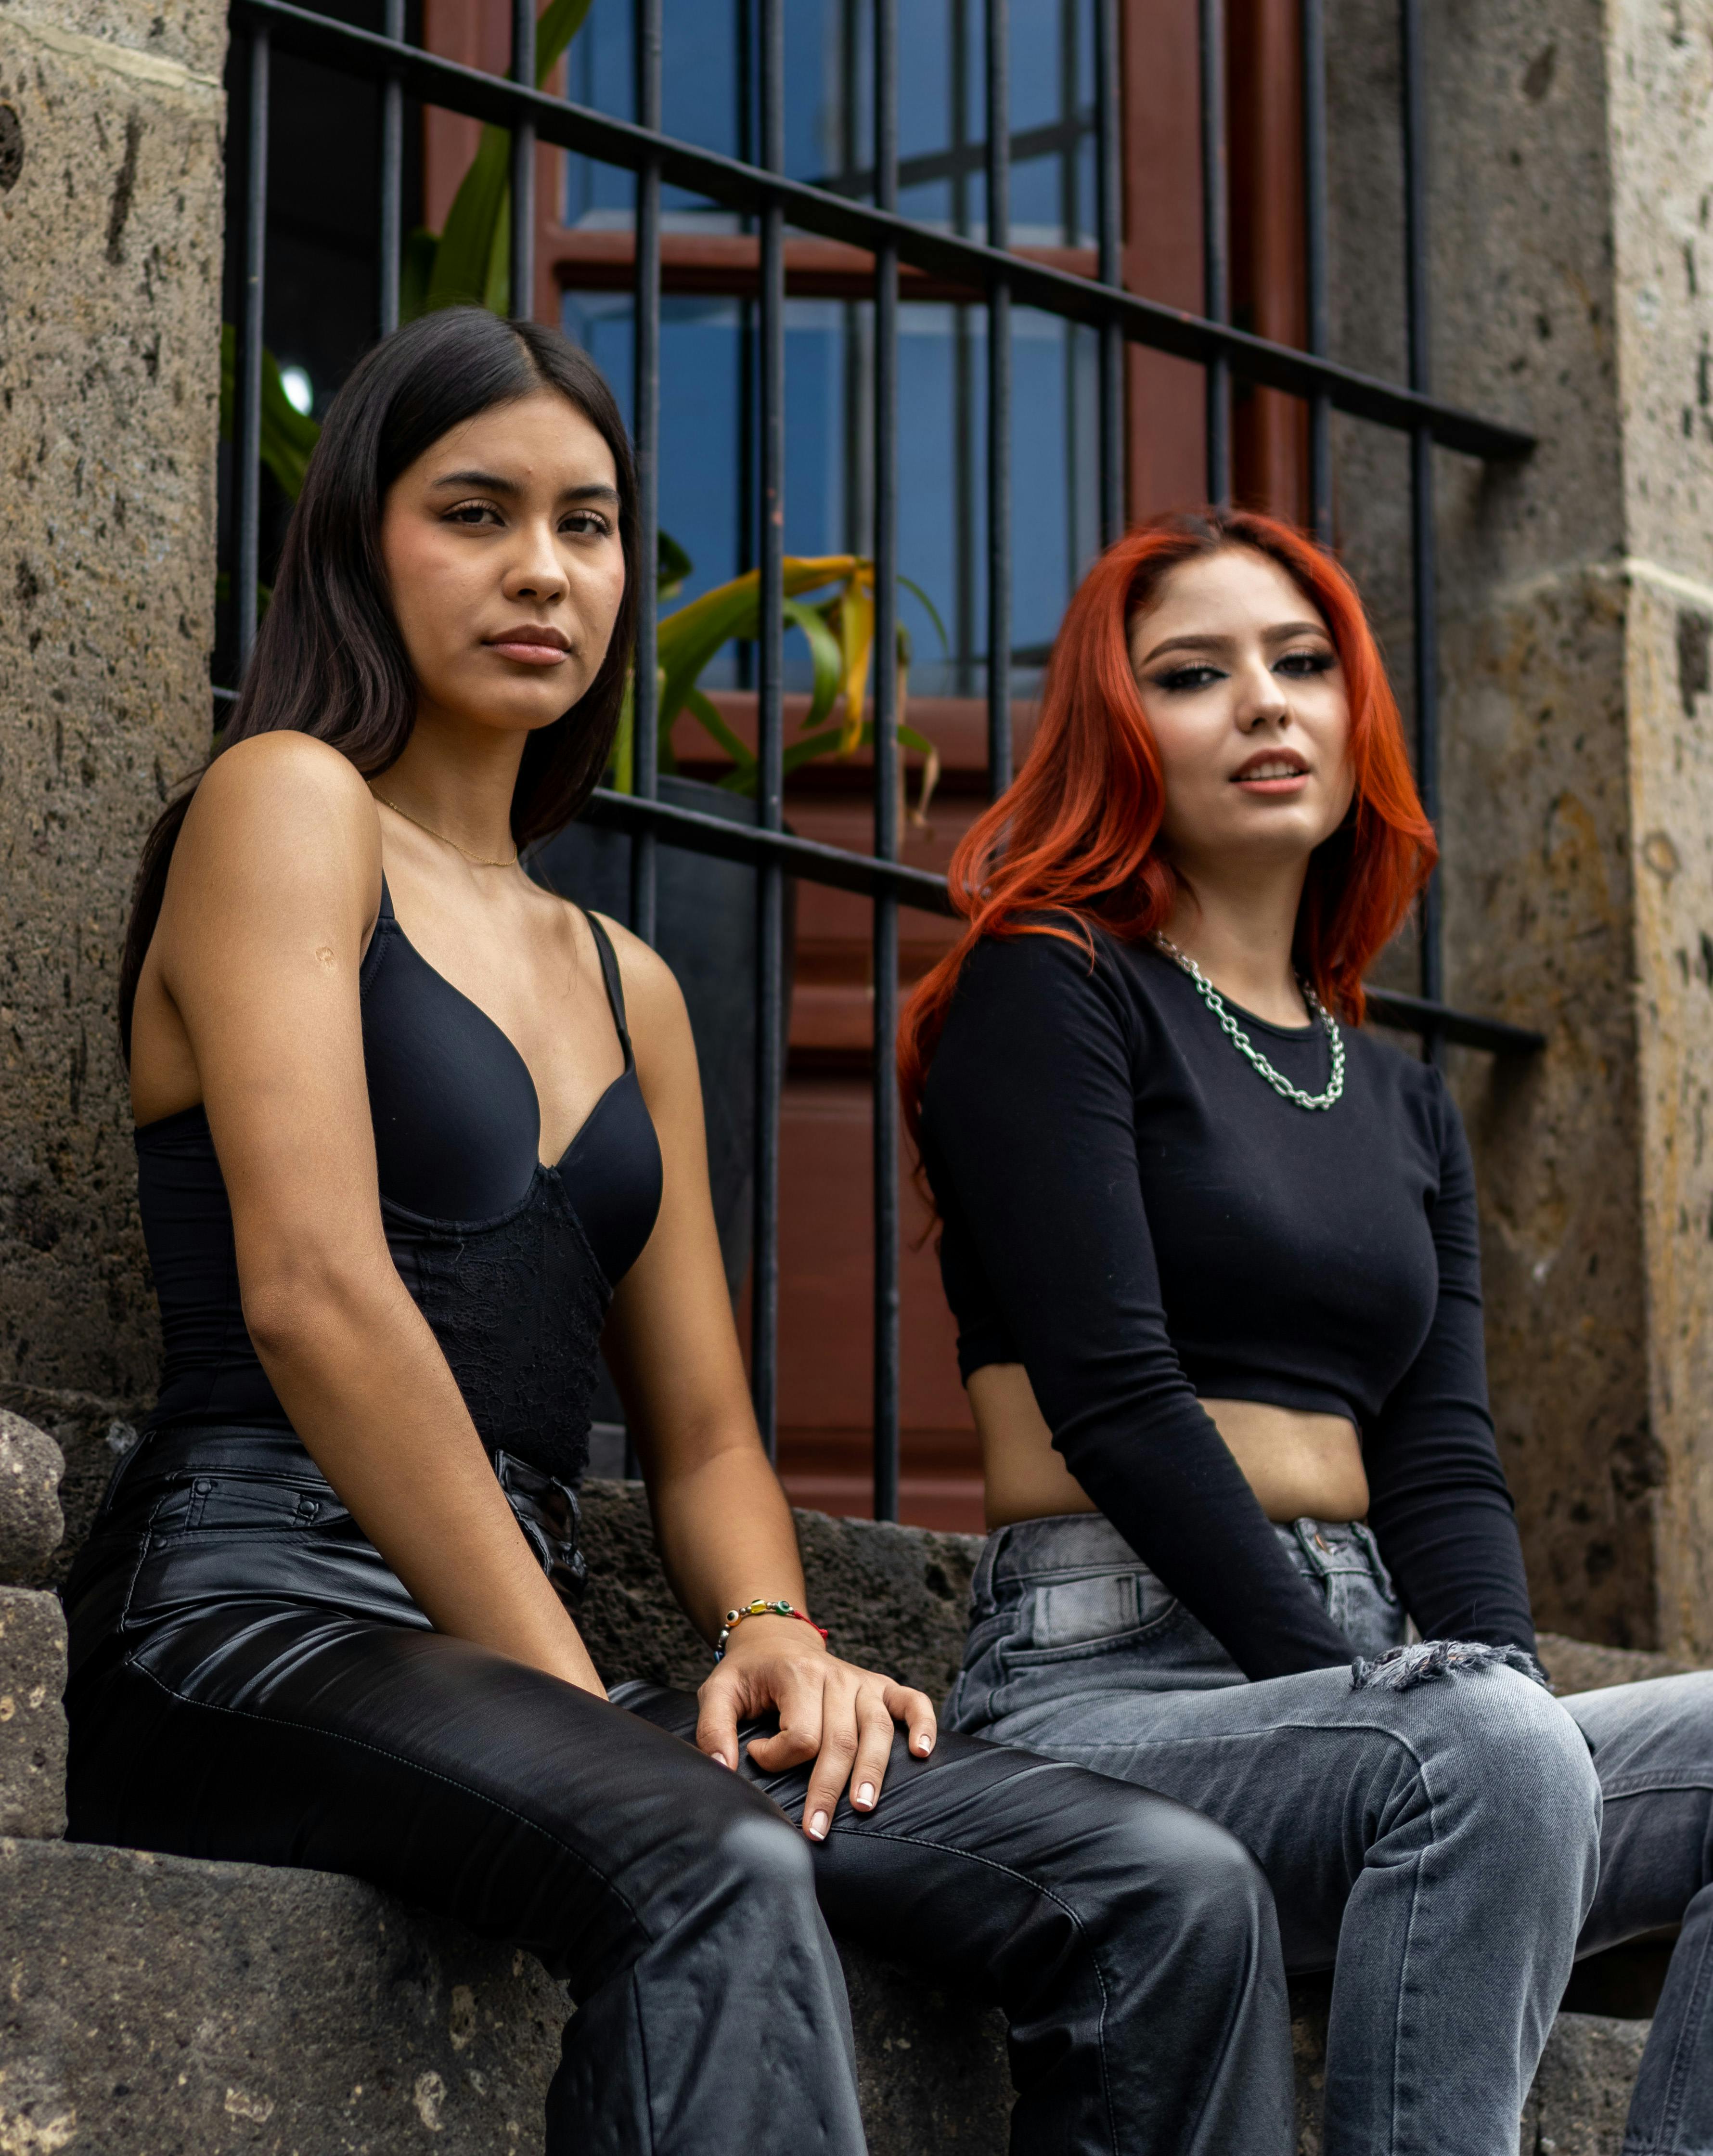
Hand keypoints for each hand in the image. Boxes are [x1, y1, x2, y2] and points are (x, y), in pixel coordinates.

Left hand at [694, 1617, 936, 1839]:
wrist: (777, 1639)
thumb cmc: (748, 1673)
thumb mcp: (717, 1692)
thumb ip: (714, 1729)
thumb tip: (723, 1771)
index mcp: (797, 1675)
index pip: (800, 1733)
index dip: (777, 1757)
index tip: (756, 1756)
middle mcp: (835, 1676)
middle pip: (840, 1740)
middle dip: (828, 1790)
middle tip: (817, 1831)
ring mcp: (861, 1681)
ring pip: (876, 1730)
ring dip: (872, 1772)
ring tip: (863, 1808)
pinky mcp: (880, 1685)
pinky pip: (911, 1700)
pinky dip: (922, 1724)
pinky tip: (922, 1753)